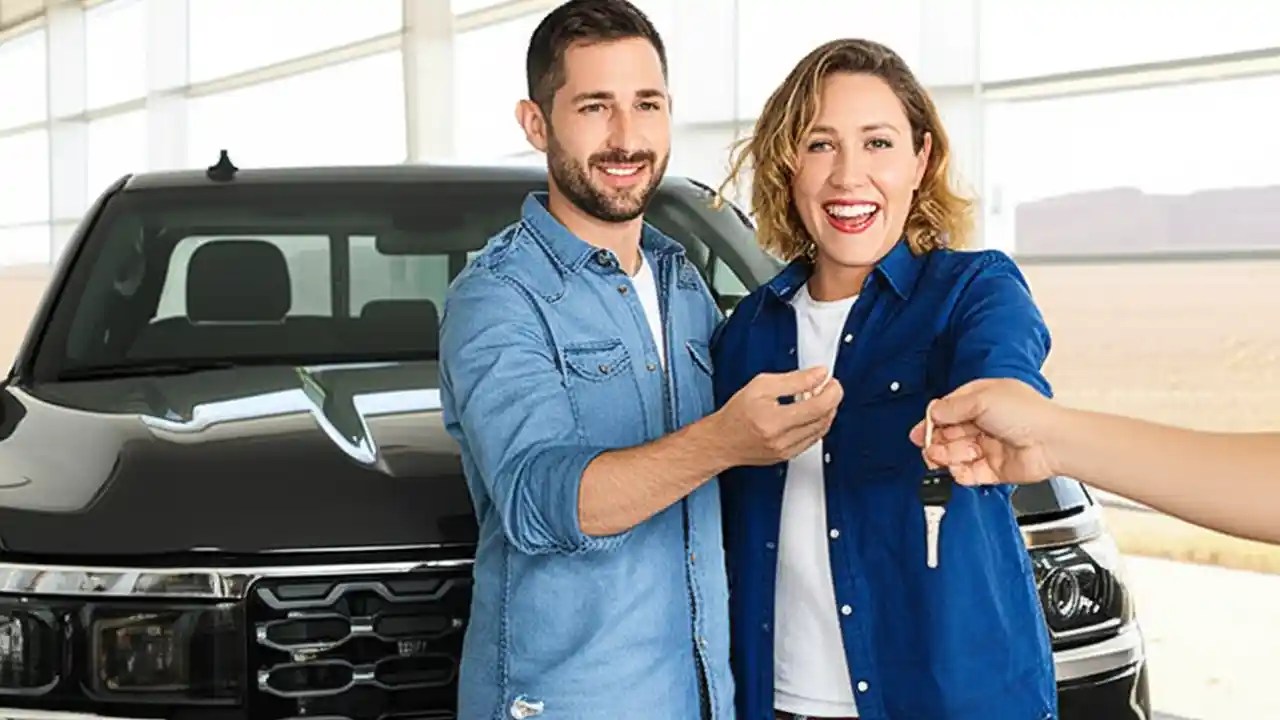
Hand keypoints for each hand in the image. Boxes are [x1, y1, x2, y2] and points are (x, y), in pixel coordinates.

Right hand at [715, 365, 842, 466]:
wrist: (722, 441)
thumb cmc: (737, 413)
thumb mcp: (761, 386)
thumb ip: (794, 379)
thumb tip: (819, 374)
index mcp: (773, 420)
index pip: (818, 407)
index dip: (832, 392)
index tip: (831, 381)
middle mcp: (781, 439)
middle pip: (823, 419)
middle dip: (831, 399)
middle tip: (826, 386)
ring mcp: (786, 451)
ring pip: (821, 430)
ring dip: (825, 412)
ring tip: (817, 398)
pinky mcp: (788, 456)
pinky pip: (813, 440)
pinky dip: (817, 424)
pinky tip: (808, 414)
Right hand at [909, 378, 1061, 485]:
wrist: (1052, 442)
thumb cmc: (1027, 414)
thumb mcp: (982, 399)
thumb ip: (952, 407)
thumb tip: (932, 412)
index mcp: (983, 400)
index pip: (949, 410)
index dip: (933, 421)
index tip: (922, 431)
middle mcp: (985, 422)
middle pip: (950, 434)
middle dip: (937, 441)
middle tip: (929, 447)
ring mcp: (989, 446)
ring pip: (957, 454)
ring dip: (946, 457)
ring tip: (941, 458)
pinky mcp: (994, 469)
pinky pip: (970, 473)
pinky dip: (961, 473)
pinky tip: (958, 470)